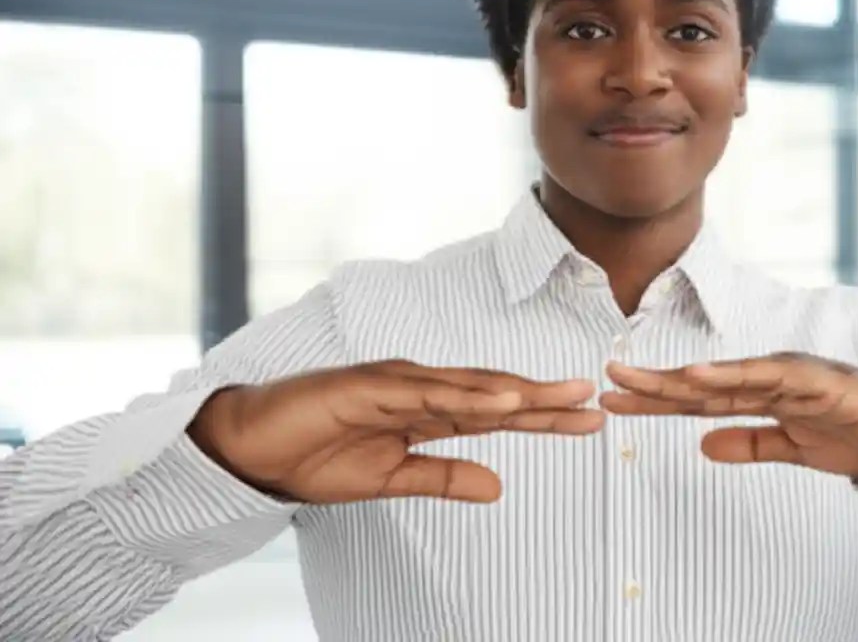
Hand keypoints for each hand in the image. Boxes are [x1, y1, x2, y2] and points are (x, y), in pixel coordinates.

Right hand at [188, 360, 599, 503]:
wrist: (251, 449)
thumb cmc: (317, 458)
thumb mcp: (391, 479)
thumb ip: (443, 478)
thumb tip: (499, 487)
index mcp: (427, 411)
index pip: (496, 413)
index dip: (543, 416)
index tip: (588, 421)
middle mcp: (419, 388)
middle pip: (493, 393)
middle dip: (544, 396)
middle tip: (594, 398)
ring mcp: (395, 383)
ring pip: (466, 387)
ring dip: (515, 391)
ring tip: (560, 396)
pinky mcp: (368, 385)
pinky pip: (424, 393)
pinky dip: (464, 396)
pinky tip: (501, 401)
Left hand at [601, 353, 857, 479]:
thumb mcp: (795, 450)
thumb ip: (751, 444)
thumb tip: (700, 445)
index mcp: (762, 394)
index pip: (698, 398)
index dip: (654, 399)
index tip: (611, 400)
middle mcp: (771, 377)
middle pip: (702, 382)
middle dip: (652, 384)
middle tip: (603, 380)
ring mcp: (793, 374)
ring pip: (727, 376)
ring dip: (680, 376)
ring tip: (636, 378)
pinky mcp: (817, 380)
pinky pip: (770, 377)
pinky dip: (733, 373)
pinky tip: (697, 375)